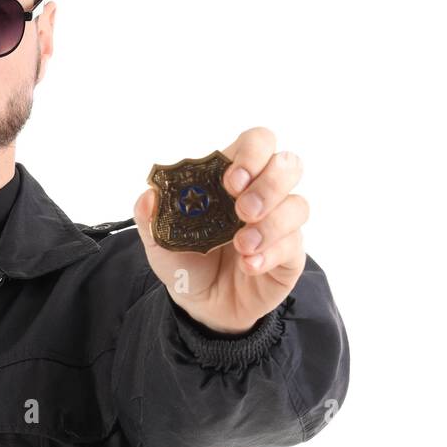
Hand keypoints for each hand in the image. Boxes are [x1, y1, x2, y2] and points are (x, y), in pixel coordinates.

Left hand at [132, 127, 307, 333]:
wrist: (202, 305)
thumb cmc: (186, 261)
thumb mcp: (161, 241)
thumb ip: (151, 217)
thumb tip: (148, 197)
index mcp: (230, 177)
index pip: (257, 142)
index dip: (252, 152)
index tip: (231, 181)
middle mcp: (262, 193)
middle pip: (288, 164)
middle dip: (269, 183)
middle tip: (242, 210)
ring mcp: (280, 222)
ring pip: (298, 204)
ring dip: (270, 224)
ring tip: (241, 245)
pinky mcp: (290, 253)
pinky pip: (293, 245)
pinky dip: (270, 254)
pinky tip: (248, 266)